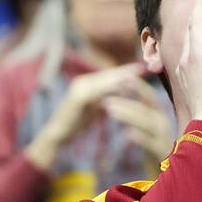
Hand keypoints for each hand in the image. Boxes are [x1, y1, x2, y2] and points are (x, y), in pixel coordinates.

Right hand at [25, 62, 152, 170]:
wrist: (58, 134)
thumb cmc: (78, 123)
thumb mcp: (96, 109)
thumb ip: (107, 100)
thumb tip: (123, 94)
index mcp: (87, 84)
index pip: (109, 75)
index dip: (125, 71)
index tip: (142, 68)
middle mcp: (82, 82)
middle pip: (108, 74)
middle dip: (126, 71)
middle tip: (143, 67)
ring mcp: (79, 88)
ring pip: (104, 80)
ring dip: (120, 76)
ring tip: (136, 73)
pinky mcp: (78, 97)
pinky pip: (98, 91)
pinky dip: (110, 88)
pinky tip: (123, 87)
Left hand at [102, 93, 174, 165]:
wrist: (173, 169)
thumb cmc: (156, 144)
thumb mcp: (150, 126)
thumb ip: (141, 110)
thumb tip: (125, 90)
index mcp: (160, 115)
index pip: (150, 97)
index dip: (138, 86)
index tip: (123, 78)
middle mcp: (165, 124)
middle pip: (147, 108)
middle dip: (127, 101)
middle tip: (105, 98)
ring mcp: (165, 138)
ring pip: (148, 123)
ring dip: (129, 115)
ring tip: (109, 111)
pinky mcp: (163, 153)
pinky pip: (152, 143)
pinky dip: (141, 137)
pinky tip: (127, 133)